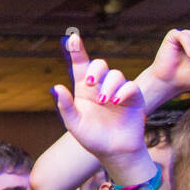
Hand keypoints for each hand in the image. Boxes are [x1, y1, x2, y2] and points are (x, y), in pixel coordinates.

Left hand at [54, 32, 147, 162]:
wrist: (114, 152)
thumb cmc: (92, 138)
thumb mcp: (74, 124)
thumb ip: (65, 106)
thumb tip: (56, 87)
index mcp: (84, 89)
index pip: (80, 65)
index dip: (77, 50)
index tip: (73, 38)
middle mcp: (101, 86)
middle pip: (100, 64)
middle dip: (95, 69)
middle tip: (89, 83)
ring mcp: (118, 91)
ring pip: (115, 74)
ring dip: (108, 85)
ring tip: (104, 101)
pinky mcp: (134, 98)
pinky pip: (131, 86)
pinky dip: (124, 91)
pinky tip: (117, 101)